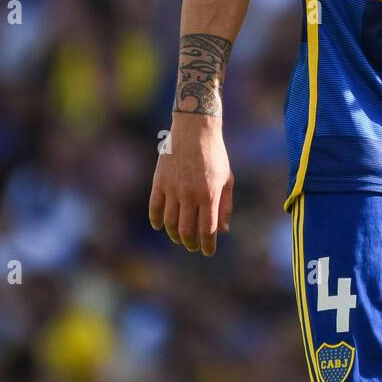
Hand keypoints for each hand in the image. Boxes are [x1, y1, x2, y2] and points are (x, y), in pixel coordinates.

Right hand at [148, 112, 233, 256]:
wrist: (194, 129)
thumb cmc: (215, 154)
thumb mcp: (226, 178)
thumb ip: (225, 205)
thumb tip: (223, 230)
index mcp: (209, 194)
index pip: (207, 229)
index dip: (207, 245)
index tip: (208, 252)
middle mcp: (190, 194)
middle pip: (186, 230)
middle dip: (190, 243)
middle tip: (193, 246)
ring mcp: (172, 188)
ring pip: (169, 223)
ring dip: (174, 235)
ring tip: (180, 237)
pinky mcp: (159, 182)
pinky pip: (154, 208)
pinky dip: (157, 221)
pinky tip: (161, 226)